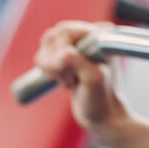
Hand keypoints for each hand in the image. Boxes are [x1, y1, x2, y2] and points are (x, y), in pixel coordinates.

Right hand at [33, 20, 134, 139]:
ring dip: (51, 68)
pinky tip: (66, 82)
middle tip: (69, 78)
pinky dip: (49, 71)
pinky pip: (45, 58)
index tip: (70, 72)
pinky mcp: (66, 60)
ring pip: (45, 48)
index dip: (60, 50)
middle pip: (51, 37)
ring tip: (71, 80)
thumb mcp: (93, 79)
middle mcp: (87, 38)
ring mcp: (76, 48)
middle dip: (53, 61)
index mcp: (98, 36)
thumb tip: (60, 54)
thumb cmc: (102, 99)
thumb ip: (77, 62)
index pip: (64, 31)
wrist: (103, 116)